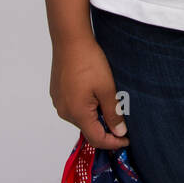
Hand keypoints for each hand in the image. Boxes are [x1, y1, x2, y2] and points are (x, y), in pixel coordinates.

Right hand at [49, 33, 129, 149]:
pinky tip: (94, 92)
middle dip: (105, 126)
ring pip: (80, 117)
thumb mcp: (107, 88)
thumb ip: (113, 113)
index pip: (97, 139)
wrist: (70, 39)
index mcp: (77, 113)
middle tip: (121, 116)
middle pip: (88, 129)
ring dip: (95, 115)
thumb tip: (119, 132)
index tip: (127, 139)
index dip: (113, 142)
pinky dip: (85, 106)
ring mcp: (58, 102)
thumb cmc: (89, 61)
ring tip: (107, 100)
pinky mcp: (57, 92)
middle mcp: (64, 111)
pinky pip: (73, 107)